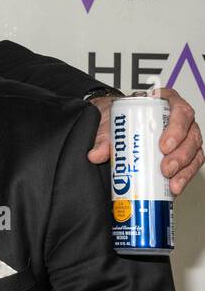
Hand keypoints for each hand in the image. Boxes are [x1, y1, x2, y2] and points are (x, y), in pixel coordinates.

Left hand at [87, 88, 202, 194]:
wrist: (116, 121)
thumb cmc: (120, 115)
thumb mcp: (110, 119)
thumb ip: (103, 135)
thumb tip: (96, 154)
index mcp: (167, 103)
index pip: (181, 112)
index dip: (177, 130)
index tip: (163, 146)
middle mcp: (181, 120)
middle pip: (191, 136)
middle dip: (180, 155)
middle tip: (165, 168)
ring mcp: (184, 137)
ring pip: (194, 152)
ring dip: (184, 169)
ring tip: (171, 182)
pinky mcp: (183, 154)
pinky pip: (190, 165)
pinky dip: (183, 177)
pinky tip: (174, 187)